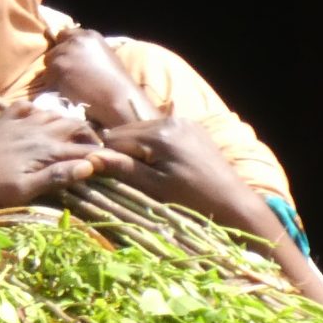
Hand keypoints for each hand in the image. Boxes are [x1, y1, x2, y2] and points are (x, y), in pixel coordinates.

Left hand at [0, 98, 112, 216]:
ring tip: (77, 136)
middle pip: (73, 125)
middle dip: (90, 136)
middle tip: (97, 150)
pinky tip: (41, 119)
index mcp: (44, 148)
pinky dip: (39, 110)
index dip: (102, 156)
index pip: (83, 149)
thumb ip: (57, 176)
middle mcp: (34, 130)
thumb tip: (91, 165)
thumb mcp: (25, 190)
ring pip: (53, 114)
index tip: (116, 163)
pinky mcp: (1, 123)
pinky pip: (26, 107)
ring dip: (69, 122)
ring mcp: (17, 123)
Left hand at [36, 28, 149, 128]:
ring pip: (49, 61)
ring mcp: (66, 52)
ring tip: (68, 83)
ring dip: (54, 72)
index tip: (68, 58)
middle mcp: (76, 40)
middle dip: (59, 59)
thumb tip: (71, 55)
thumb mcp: (103, 56)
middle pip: (55, 47)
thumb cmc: (114, 82)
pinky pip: (47, 75)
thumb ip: (86, 51)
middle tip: (68, 74)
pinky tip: (66, 89)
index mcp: (90, 35)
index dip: (64, 47)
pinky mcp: (58, 66)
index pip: (65, 34)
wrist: (116, 96)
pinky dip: (53, 83)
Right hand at [98, 116, 271, 231]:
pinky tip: (159, 162)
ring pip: (143, 129)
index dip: (106, 157)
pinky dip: (153, 143)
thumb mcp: (153, 187)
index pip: (115, 139)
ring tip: (143, 171)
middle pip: (127, 130)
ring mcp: (183, 121)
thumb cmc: (191, 200)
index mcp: (159, 134)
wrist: (232, 201)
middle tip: (124, 176)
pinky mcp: (192, 126)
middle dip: (121, 150)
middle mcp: (170, 120)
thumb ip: (123, 169)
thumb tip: (89, 158)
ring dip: (136, 147)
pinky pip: (161, 130)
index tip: (104, 176)